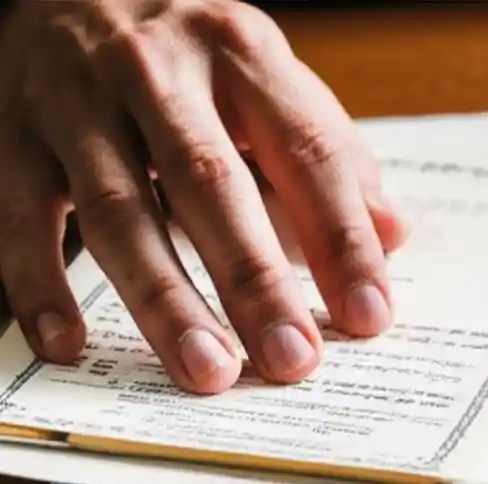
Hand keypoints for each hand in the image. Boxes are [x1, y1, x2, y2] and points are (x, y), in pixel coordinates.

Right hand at [0, 0, 407, 393]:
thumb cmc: (192, 55)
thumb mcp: (270, 79)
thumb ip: (331, 155)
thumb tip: (393, 235)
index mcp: (241, 53)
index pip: (306, 153)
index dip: (342, 239)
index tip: (369, 315)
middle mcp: (156, 71)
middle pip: (209, 184)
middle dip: (253, 281)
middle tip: (291, 360)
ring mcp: (75, 103)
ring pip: (117, 210)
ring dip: (163, 299)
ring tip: (206, 370)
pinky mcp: (12, 136)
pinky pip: (19, 217)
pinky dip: (39, 285)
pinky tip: (69, 345)